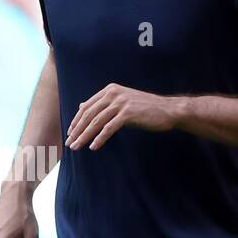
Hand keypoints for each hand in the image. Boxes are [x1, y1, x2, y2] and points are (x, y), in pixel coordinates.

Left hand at [65, 85, 179, 150]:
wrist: (168, 110)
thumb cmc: (146, 109)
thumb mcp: (123, 102)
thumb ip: (104, 104)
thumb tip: (82, 106)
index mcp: (110, 90)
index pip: (87, 106)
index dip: (76, 121)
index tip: (70, 133)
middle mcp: (113, 94)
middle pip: (89, 114)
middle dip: (77, 130)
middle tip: (69, 143)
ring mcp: (120, 103)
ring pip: (96, 122)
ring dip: (84, 136)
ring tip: (77, 147)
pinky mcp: (128, 114)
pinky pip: (109, 128)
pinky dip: (100, 138)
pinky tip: (93, 147)